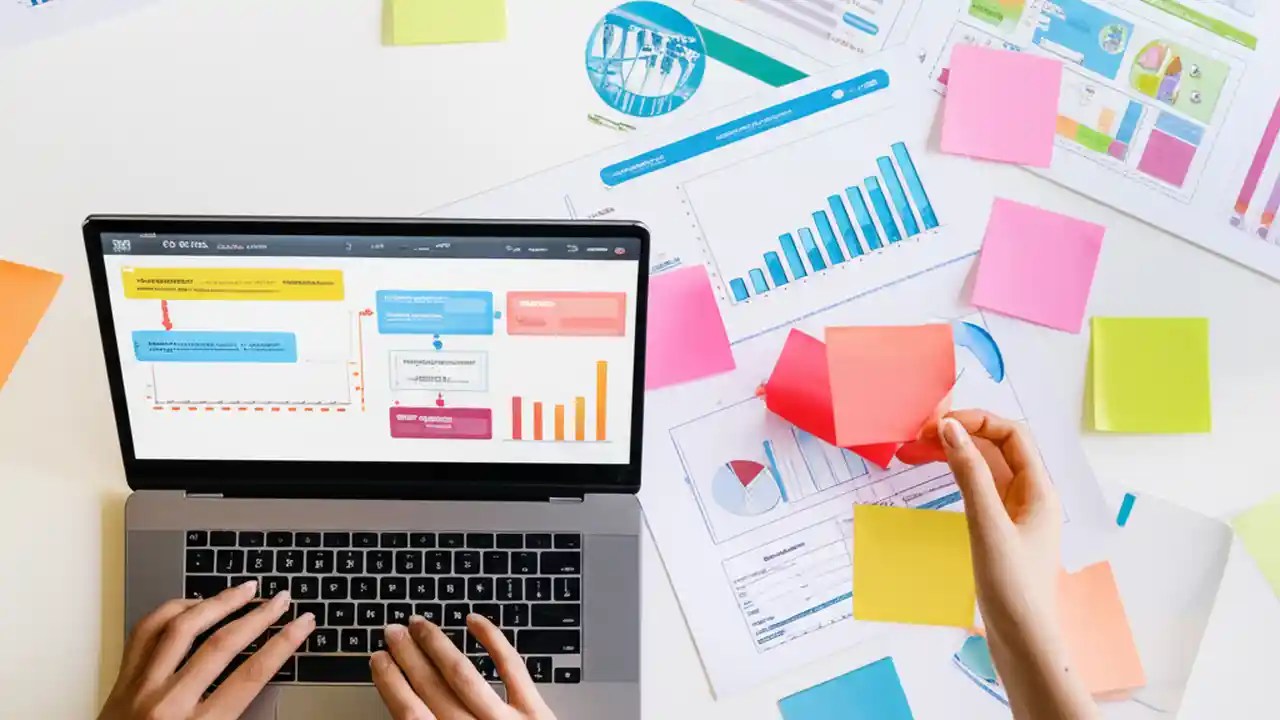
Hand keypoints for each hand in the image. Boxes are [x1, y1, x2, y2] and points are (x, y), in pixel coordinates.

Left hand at [98, 581, 315, 719]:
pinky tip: (193, 603)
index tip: (302, 624)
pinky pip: (146, 632)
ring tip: (244, 589)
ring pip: (183, 627)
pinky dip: (172, 610)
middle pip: (223, 645)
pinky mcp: (121, 680)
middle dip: (259, 617)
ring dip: (219, 603)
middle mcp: (169, 703)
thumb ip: (234, 716)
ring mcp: (142, 687)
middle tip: (281, 600)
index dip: (282, 644)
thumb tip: (260, 677)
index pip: (251, 675)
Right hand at [372, 615, 556, 719]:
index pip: (410, 715)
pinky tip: (474, 621)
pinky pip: (512, 667)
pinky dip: (492, 639)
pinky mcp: (536, 711)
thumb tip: (407, 713)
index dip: (391, 684)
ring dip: (437, 645)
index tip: (378, 661)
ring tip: (419, 623)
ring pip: (463, 674)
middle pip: (432, 688)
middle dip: (408, 656)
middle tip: (393, 632)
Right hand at [909, 410, 1094, 718]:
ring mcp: (1016, 513)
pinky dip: (956, 477)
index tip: (937, 424)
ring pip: (985, 469)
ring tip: (914, 452)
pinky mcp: (1001, 529)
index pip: (1011, 435)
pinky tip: (935, 476)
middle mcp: (1031, 495)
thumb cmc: (1011, 586)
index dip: (976, 420)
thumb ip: (970, 474)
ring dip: (954, 455)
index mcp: (1039, 490)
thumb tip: (951, 428)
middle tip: (917, 436)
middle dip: (960, 434)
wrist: (1021, 640)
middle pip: (996, 448)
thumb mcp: (986, 524)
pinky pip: (979, 490)